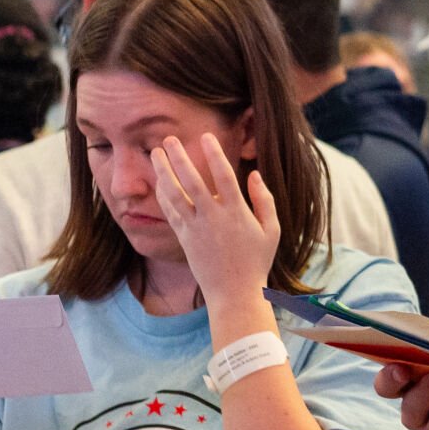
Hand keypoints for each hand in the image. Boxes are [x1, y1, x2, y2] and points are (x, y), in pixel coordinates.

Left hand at [151, 134, 278, 303]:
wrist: (234, 293)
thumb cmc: (256, 262)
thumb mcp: (272, 230)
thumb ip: (264, 200)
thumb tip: (255, 174)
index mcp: (237, 213)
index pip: (223, 175)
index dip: (214, 153)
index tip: (206, 136)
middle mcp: (213, 218)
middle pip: (191, 181)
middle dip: (179, 157)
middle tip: (169, 139)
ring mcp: (196, 228)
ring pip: (174, 195)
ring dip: (163, 172)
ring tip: (156, 154)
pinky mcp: (184, 239)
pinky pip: (170, 212)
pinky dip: (163, 195)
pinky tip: (159, 181)